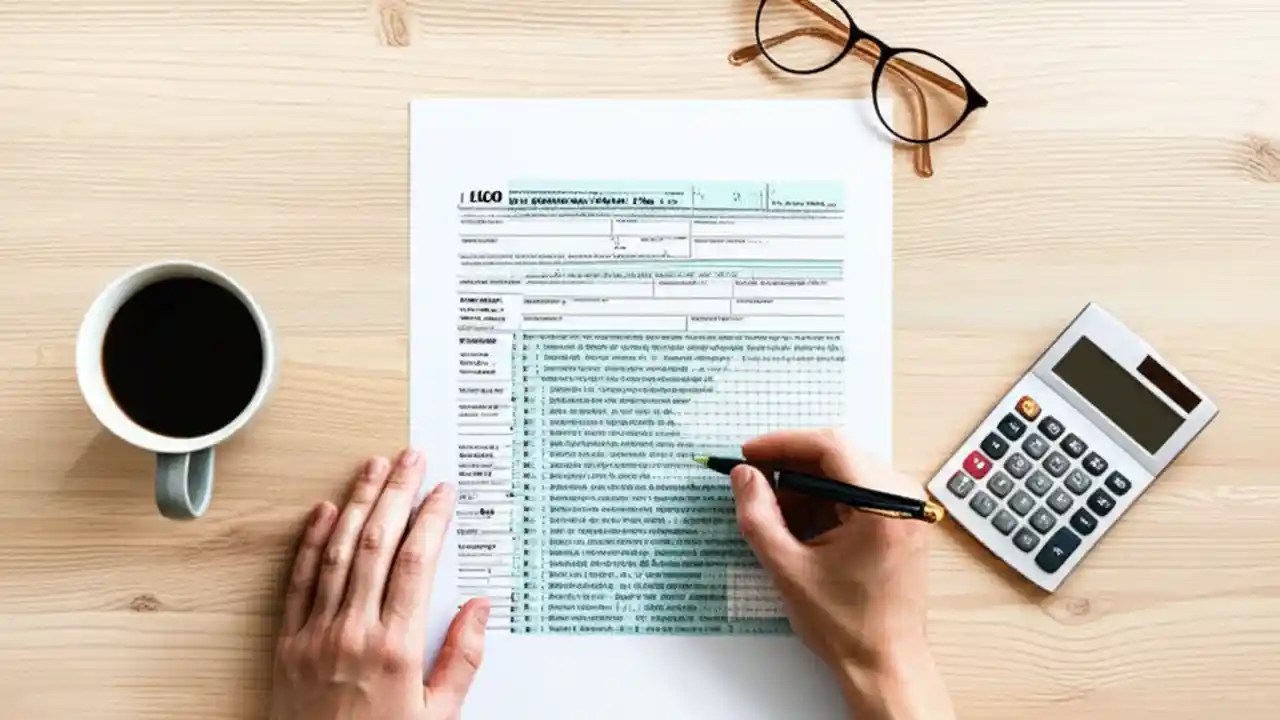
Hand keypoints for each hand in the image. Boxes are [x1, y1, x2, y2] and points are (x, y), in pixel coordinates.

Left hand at [271, 449, 489, 719]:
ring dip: (355, 504)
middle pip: (376, 543)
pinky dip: (310, 542)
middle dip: (396, 493)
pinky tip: (321, 512)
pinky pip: (298, 581)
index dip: (430, 518)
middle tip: (410, 460)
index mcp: (395, 648)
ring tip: (371, 469)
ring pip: (337, 552)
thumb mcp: (439, 716)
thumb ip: (462, 660)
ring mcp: (315, 635)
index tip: (442, 493)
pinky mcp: (288, 645)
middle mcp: (352, 633)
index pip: (415, 562)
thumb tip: (480, 610)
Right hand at [729, 429, 954, 719]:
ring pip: (847, 470)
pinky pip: (858, 489)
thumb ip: (758, 517)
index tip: (750, 454)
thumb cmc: (846, 626)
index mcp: (885, 507)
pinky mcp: (903, 520)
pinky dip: (825, 497)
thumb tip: (744, 476)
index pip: (832, 447)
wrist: (885, 663)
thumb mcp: (788, 570)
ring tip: (775, 510)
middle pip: (840, 454)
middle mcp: (905, 500)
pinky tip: (800, 521)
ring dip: (806, 483)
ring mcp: (908, 509)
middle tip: (754, 481)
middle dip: (791, 464)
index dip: (784, 443)